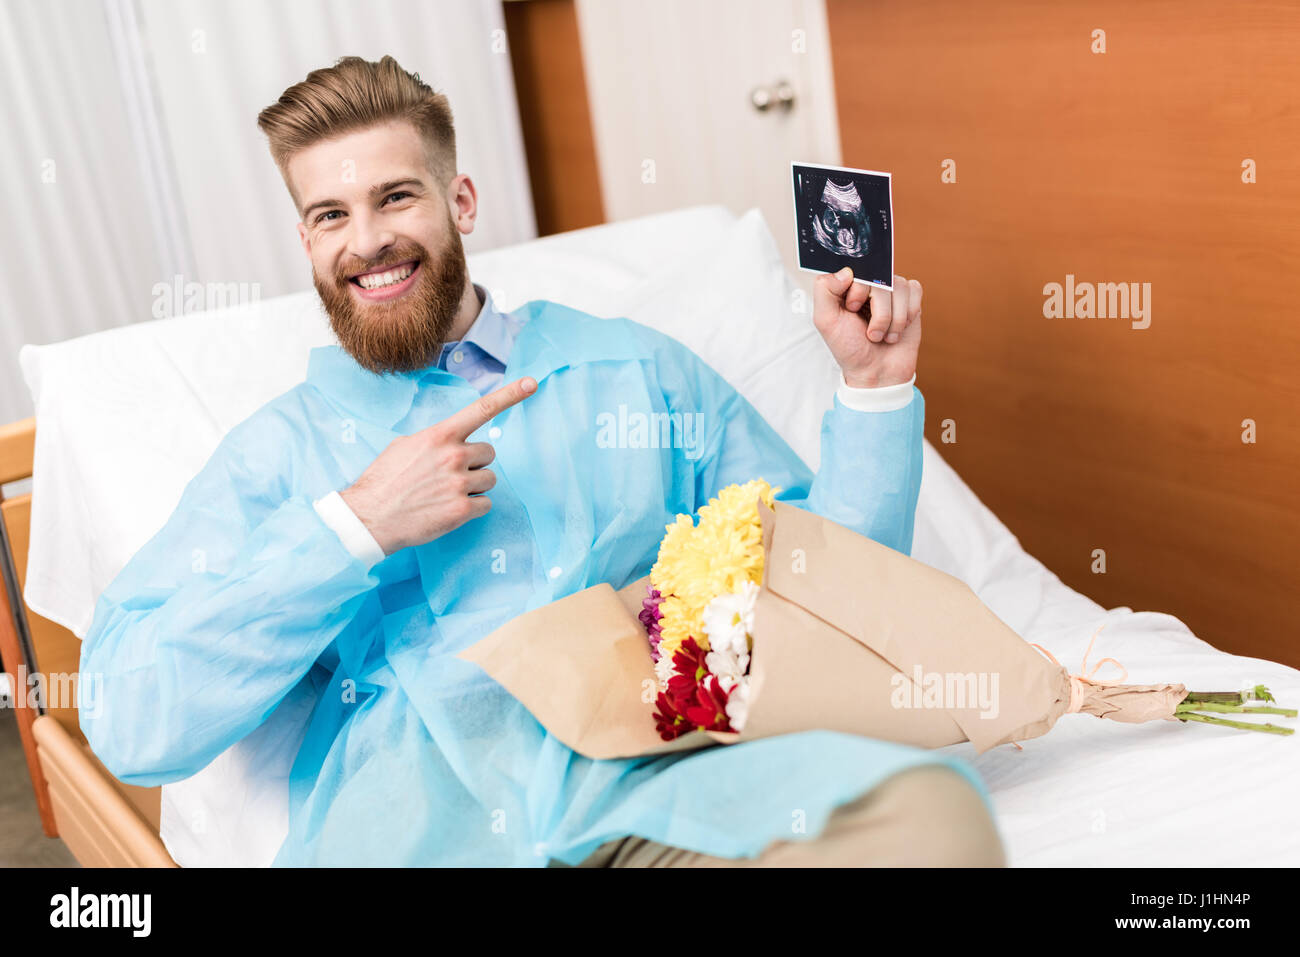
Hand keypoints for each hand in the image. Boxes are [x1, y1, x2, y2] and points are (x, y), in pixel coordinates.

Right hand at [340, 376, 536, 554]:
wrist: (369, 518)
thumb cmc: (384, 481)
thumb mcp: (405, 446)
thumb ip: (435, 440)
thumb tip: (451, 441)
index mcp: (440, 435)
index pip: (481, 409)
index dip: (510, 394)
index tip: (531, 383)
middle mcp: (453, 455)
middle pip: (489, 453)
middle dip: (475, 463)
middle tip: (451, 475)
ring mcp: (459, 482)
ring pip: (489, 479)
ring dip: (474, 486)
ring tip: (446, 493)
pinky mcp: (462, 508)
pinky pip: (485, 504)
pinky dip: (472, 508)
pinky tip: (449, 510)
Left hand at [813, 268, 921, 387]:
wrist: (877, 372)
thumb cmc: (850, 348)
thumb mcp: (826, 321)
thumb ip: (824, 290)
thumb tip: (846, 271)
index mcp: (847, 286)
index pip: (856, 267)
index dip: (857, 289)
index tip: (851, 309)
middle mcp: (869, 284)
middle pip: (880, 278)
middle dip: (878, 312)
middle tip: (869, 331)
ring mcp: (890, 291)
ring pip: (898, 286)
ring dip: (892, 319)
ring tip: (883, 335)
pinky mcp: (910, 298)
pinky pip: (914, 290)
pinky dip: (908, 315)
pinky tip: (898, 329)